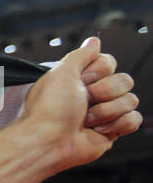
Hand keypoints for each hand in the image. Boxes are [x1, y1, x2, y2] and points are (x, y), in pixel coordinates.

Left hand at [18, 37, 139, 171]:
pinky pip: (134, 119)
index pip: (109, 63)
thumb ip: (80, 55)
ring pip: (130, 100)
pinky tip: (98, 129)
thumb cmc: (49, 110)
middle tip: (84, 101)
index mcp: (81, 80)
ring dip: (107, 110)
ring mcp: (104, 113)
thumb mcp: (61, 72)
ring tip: (86, 119)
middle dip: (104, 91)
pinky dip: (118, 124)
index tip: (81, 80)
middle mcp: (94, 95)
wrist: (48, 141)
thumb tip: (94, 41)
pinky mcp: (112, 130)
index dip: (99, 71)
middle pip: (124, 80)